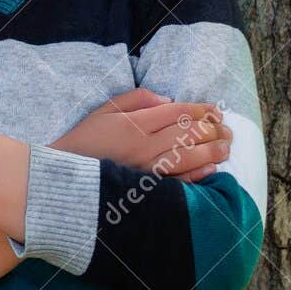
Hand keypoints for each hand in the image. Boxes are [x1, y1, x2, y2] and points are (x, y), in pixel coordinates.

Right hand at [50, 87, 231, 181]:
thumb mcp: (105, 110)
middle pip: (187, 134)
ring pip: (188, 157)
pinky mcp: (146, 190)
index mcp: (134, 124)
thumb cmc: (84, 141)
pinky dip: (197, 175)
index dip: (200, 109)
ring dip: (211, 151)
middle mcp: (143, 146)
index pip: (177, 112)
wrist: (64, 177)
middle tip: (226, 128)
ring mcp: (146, 170)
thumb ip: (136, 99)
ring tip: (226, 146)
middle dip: (211, 129)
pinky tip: (211, 169)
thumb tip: (168, 100)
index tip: (215, 109)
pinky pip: (177, 182)